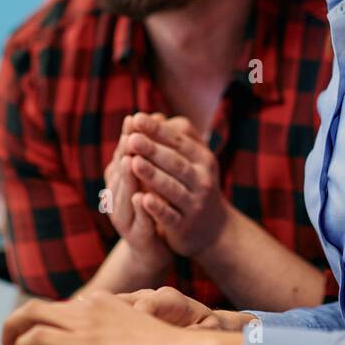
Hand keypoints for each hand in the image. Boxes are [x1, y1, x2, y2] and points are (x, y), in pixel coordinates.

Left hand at [1, 290, 240, 344]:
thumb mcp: (131, 336)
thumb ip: (109, 337)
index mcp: (104, 303)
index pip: (60, 308)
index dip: (40, 325)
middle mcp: (91, 305)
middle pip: (37, 306)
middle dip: (13, 324)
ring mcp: (86, 320)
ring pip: (31, 314)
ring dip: (13, 335)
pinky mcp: (84, 340)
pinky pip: (38, 336)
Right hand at [104, 115, 169, 271]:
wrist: (152, 250)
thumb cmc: (151, 208)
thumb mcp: (147, 179)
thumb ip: (146, 154)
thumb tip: (153, 117)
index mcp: (120, 182)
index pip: (121, 156)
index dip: (125, 138)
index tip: (132, 119)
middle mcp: (117, 198)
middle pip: (118, 173)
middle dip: (123, 153)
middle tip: (130, 135)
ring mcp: (125, 219)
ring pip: (123, 196)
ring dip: (127, 178)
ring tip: (131, 161)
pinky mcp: (137, 237)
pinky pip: (138, 222)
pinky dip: (139, 209)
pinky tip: (142, 198)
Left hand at [121, 113, 228, 256]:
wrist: (212, 228)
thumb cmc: (194, 183)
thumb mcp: (192, 159)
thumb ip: (175, 137)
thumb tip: (152, 116)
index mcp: (203, 159)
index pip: (178, 141)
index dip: (157, 130)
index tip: (136, 118)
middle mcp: (202, 180)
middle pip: (175, 163)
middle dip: (153, 150)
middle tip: (132, 138)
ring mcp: (195, 204)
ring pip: (172, 188)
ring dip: (153, 175)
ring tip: (133, 163)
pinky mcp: (184, 226)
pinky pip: (170, 215)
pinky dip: (157, 208)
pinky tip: (143, 199)